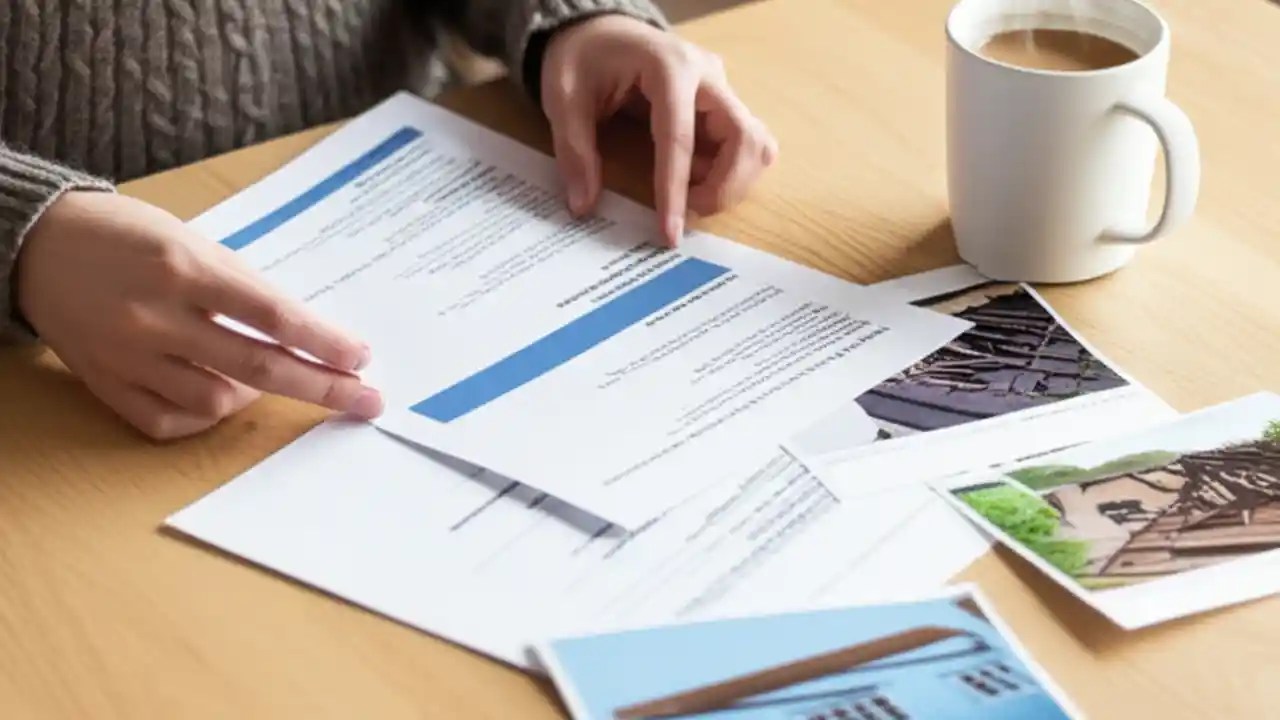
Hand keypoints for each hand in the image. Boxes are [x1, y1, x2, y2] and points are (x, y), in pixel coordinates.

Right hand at [16, 192, 383, 439]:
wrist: (35, 246)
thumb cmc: (126, 236)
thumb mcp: (192, 241)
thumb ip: (244, 287)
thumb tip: (306, 332)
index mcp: (184, 268)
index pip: (272, 316)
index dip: (324, 342)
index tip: (361, 358)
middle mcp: (155, 316)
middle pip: (257, 368)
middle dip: (321, 387)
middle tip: (365, 400)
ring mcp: (127, 355)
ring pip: (215, 402)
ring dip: (256, 398)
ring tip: (266, 378)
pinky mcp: (104, 384)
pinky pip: (169, 423)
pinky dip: (206, 417)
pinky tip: (221, 397)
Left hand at [542, 15, 777, 245]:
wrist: (598, 28)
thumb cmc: (582, 57)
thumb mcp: (563, 97)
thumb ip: (574, 150)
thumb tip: (584, 204)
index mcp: (668, 67)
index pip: (680, 138)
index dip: (675, 191)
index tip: (670, 234)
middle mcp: (706, 75)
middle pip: (744, 138)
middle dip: (724, 187)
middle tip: (688, 211)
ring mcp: (720, 88)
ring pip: (756, 143)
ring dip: (732, 182)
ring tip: (691, 196)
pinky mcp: (722, 103)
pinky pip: (745, 144)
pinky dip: (730, 172)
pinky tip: (696, 180)